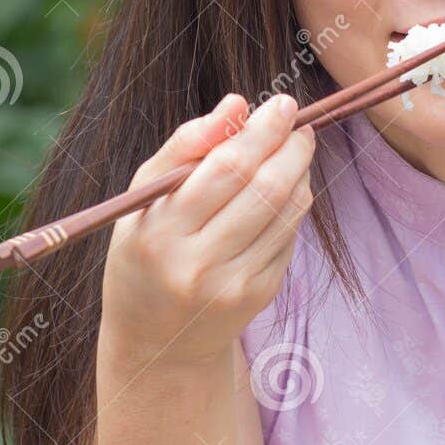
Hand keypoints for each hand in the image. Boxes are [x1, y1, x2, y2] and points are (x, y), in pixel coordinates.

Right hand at [101, 92, 314, 365]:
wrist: (158, 340)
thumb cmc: (146, 251)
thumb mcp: (145, 199)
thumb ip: (184, 147)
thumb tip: (236, 104)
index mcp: (162, 232)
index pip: (227, 170)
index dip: (262, 132)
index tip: (280, 104)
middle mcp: (199, 264)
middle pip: (267, 189)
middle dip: (290, 145)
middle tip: (297, 120)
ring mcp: (235, 284)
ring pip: (288, 211)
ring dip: (300, 170)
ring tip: (293, 148)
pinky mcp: (261, 294)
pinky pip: (290, 235)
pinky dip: (295, 203)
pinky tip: (284, 188)